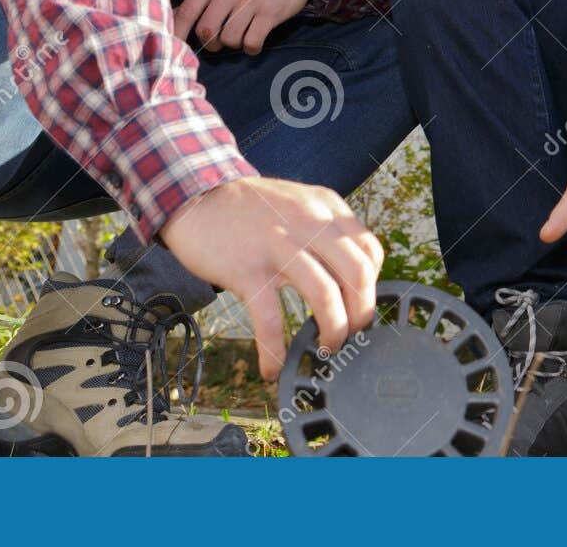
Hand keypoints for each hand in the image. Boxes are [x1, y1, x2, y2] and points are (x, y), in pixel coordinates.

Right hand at [157, 175, 384, 380]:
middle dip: (361, 315)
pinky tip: (272, 368)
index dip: (371, 287)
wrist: (194, 196)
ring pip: (325, 296)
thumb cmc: (249, 208)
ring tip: (324, 351)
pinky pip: (270, 319)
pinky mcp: (247, 270)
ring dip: (332, 332)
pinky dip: (274, 351)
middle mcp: (309, 223)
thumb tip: (350, 278)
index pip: (371, 251)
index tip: (357, 307)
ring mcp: (278, 246)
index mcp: (325, 208)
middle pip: (358, 274)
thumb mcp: (299, 203)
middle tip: (350, 336)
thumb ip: (326, 229)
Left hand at [174, 0, 331, 53]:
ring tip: (243, 34)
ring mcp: (250, 0)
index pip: (186, 11)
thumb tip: (173, 18)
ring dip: (234, 44)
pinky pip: (251, 43)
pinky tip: (255, 40)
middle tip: (221, 41)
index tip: (173, 49)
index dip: (176, 34)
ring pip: (228, 39)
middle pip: (206, 30)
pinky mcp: (270, 13)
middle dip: (211, 43)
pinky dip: (252, 48)